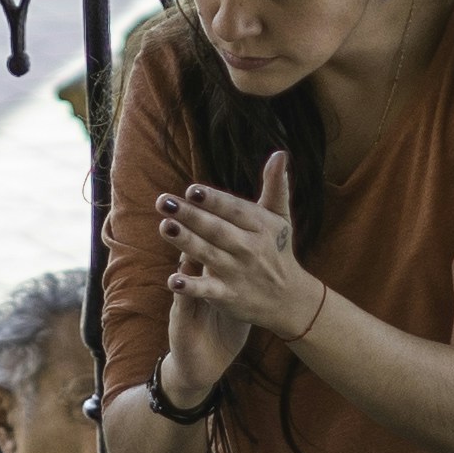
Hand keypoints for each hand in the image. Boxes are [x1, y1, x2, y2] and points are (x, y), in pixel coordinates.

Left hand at [159, 152, 328, 349]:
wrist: (289, 299)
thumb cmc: (278, 250)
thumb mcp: (281, 218)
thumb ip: (275, 186)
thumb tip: (280, 153)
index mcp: (262, 226)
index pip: (234, 210)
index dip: (213, 200)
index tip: (192, 190)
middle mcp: (250, 248)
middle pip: (217, 230)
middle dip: (190, 215)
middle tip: (164, 201)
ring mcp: (239, 273)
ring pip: (208, 255)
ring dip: (186, 242)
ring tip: (165, 226)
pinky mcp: (229, 296)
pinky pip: (208, 290)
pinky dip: (191, 286)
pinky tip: (172, 280)